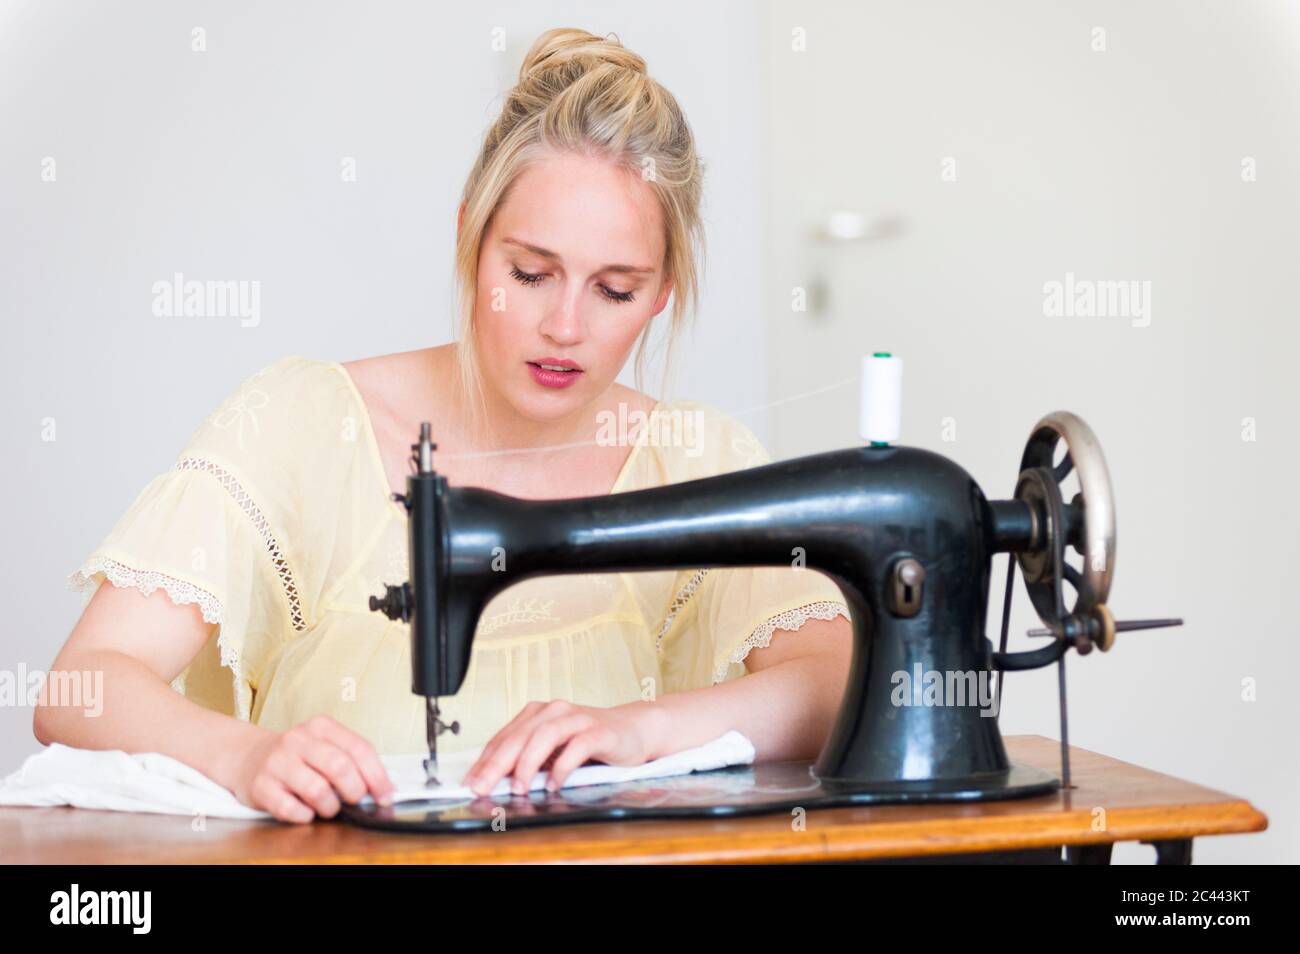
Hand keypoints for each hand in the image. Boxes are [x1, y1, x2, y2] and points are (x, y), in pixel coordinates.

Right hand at [231, 715, 395, 823]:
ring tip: (328, 806)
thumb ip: (355, 762)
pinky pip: (291, 809)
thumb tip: (387, 790)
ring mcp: (277, 762)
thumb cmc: (298, 757)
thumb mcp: (326, 746)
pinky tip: (306, 810)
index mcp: (321, 726)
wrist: (249, 758)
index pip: (359, 748)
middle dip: (355, 791)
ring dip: (330, 807)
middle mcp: (297, 740)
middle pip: (340, 767)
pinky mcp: (261, 786)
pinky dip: (305, 816)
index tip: (385, 795)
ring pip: (318, 790)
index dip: (377, 776)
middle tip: (354, 800)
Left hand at [463, 700, 661, 796]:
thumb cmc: (588, 742)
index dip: (485, 760)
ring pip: (545, 735)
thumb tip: (496, 783)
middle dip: (497, 763)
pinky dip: (563, 766)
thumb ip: (528, 760)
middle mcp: (555, 710)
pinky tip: (554, 783)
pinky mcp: (600, 731)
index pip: (505, 737)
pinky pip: (578, 746)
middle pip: (520, 735)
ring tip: (519, 787)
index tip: (470, 782)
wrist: (633, 730)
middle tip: (483, 787)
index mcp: (538, 713)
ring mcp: (578, 718)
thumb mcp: (552, 751)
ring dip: (528, 763)